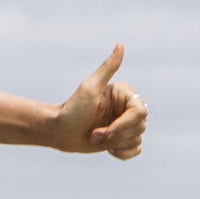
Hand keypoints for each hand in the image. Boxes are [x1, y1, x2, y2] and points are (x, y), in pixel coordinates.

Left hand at [49, 45, 146, 159]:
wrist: (59, 131)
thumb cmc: (72, 109)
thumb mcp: (90, 88)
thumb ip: (107, 67)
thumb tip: (121, 44)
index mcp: (124, 94)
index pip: (140, 112)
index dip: (124, 124)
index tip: (106, 131)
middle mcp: (127, 107)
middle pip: (140, 127)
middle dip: (116, 135)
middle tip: (94, 134)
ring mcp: (124, 124)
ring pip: (137, 138)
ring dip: (115, 144)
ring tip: (95, 139)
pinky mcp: (122, 139)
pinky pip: (136, 149)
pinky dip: (124, 153)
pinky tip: (108, 150)